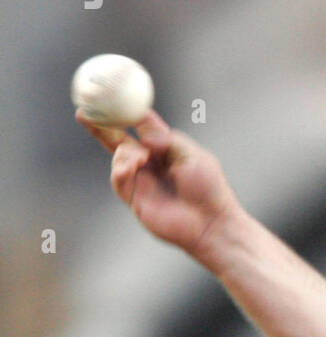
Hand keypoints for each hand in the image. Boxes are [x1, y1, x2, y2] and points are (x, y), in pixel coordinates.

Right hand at [76, 108, 241, 266]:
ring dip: (125, 151)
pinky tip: (133, 167)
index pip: (141, 125)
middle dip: (100, 124)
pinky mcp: (135, 198)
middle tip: (83, 109)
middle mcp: (151, 162)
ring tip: (141, 158)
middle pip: (119, 138)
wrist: (211, 224)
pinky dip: (122, 168)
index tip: (111, 94)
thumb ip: (168, 140)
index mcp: (166, 149)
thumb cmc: (209, 190)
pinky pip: (118, 178)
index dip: (127, 111)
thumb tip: (145, 137)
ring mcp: (141, 180)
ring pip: (118, 156)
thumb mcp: (193, 156)